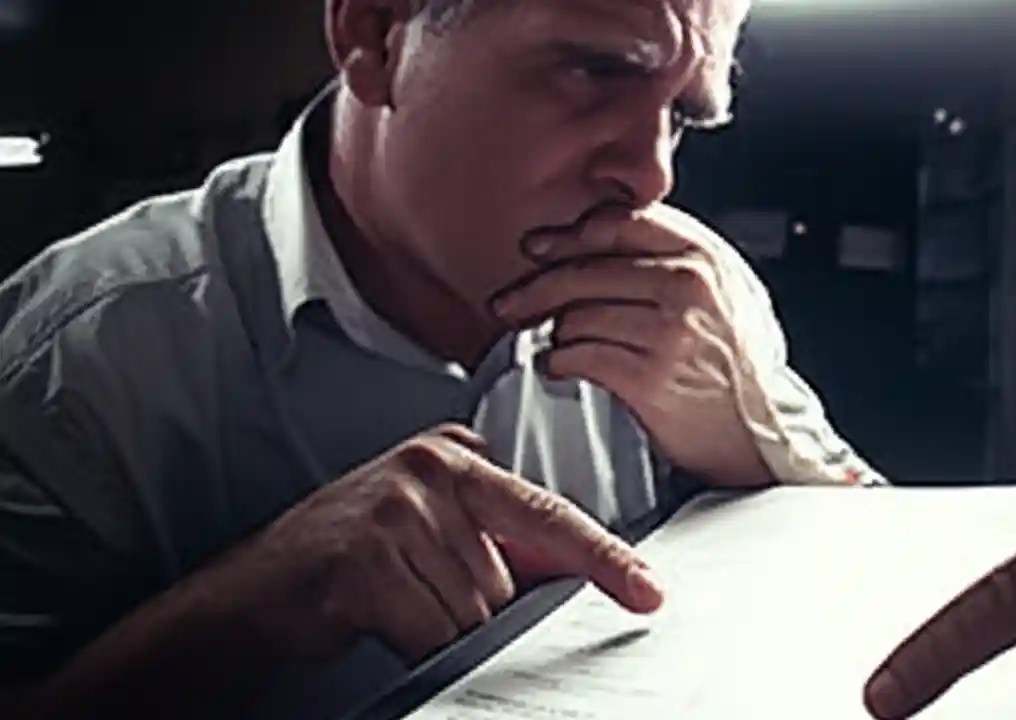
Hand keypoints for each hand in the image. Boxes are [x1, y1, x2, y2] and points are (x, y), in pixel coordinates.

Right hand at [203, 424, 661, 663]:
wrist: (257, 587)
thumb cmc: (353, 559)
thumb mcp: (430, 530)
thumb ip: (498, 543)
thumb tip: (574, 577)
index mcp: (456, 455)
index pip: (548, 512)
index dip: (604, 557)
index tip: (648, 591)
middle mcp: (430, 469)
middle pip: (506, 581)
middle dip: (473, 608)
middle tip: (412, 592)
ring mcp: (396, 509)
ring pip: (472, 612)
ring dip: (437, 628)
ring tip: (388, 601)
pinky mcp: (366, 560)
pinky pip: (430, 632)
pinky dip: (410, 643)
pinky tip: (370, 616)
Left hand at [490, 204, 779, 486]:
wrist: (761, 432)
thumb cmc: (738, 365)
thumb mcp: (726, 292)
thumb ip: (676, 257)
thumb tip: (596, 234)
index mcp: (705, 256)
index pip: (619, 224)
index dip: (569, 235)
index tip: (538, 248)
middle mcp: (688, 286)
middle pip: (587, 269)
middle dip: (537, 286)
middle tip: (509, 301)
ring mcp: (670, 331)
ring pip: (577, 315)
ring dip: (555, 333)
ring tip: (555, 344)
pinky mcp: (650, 378)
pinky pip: (579, 356)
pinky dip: (558, 362)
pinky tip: (558, 367)